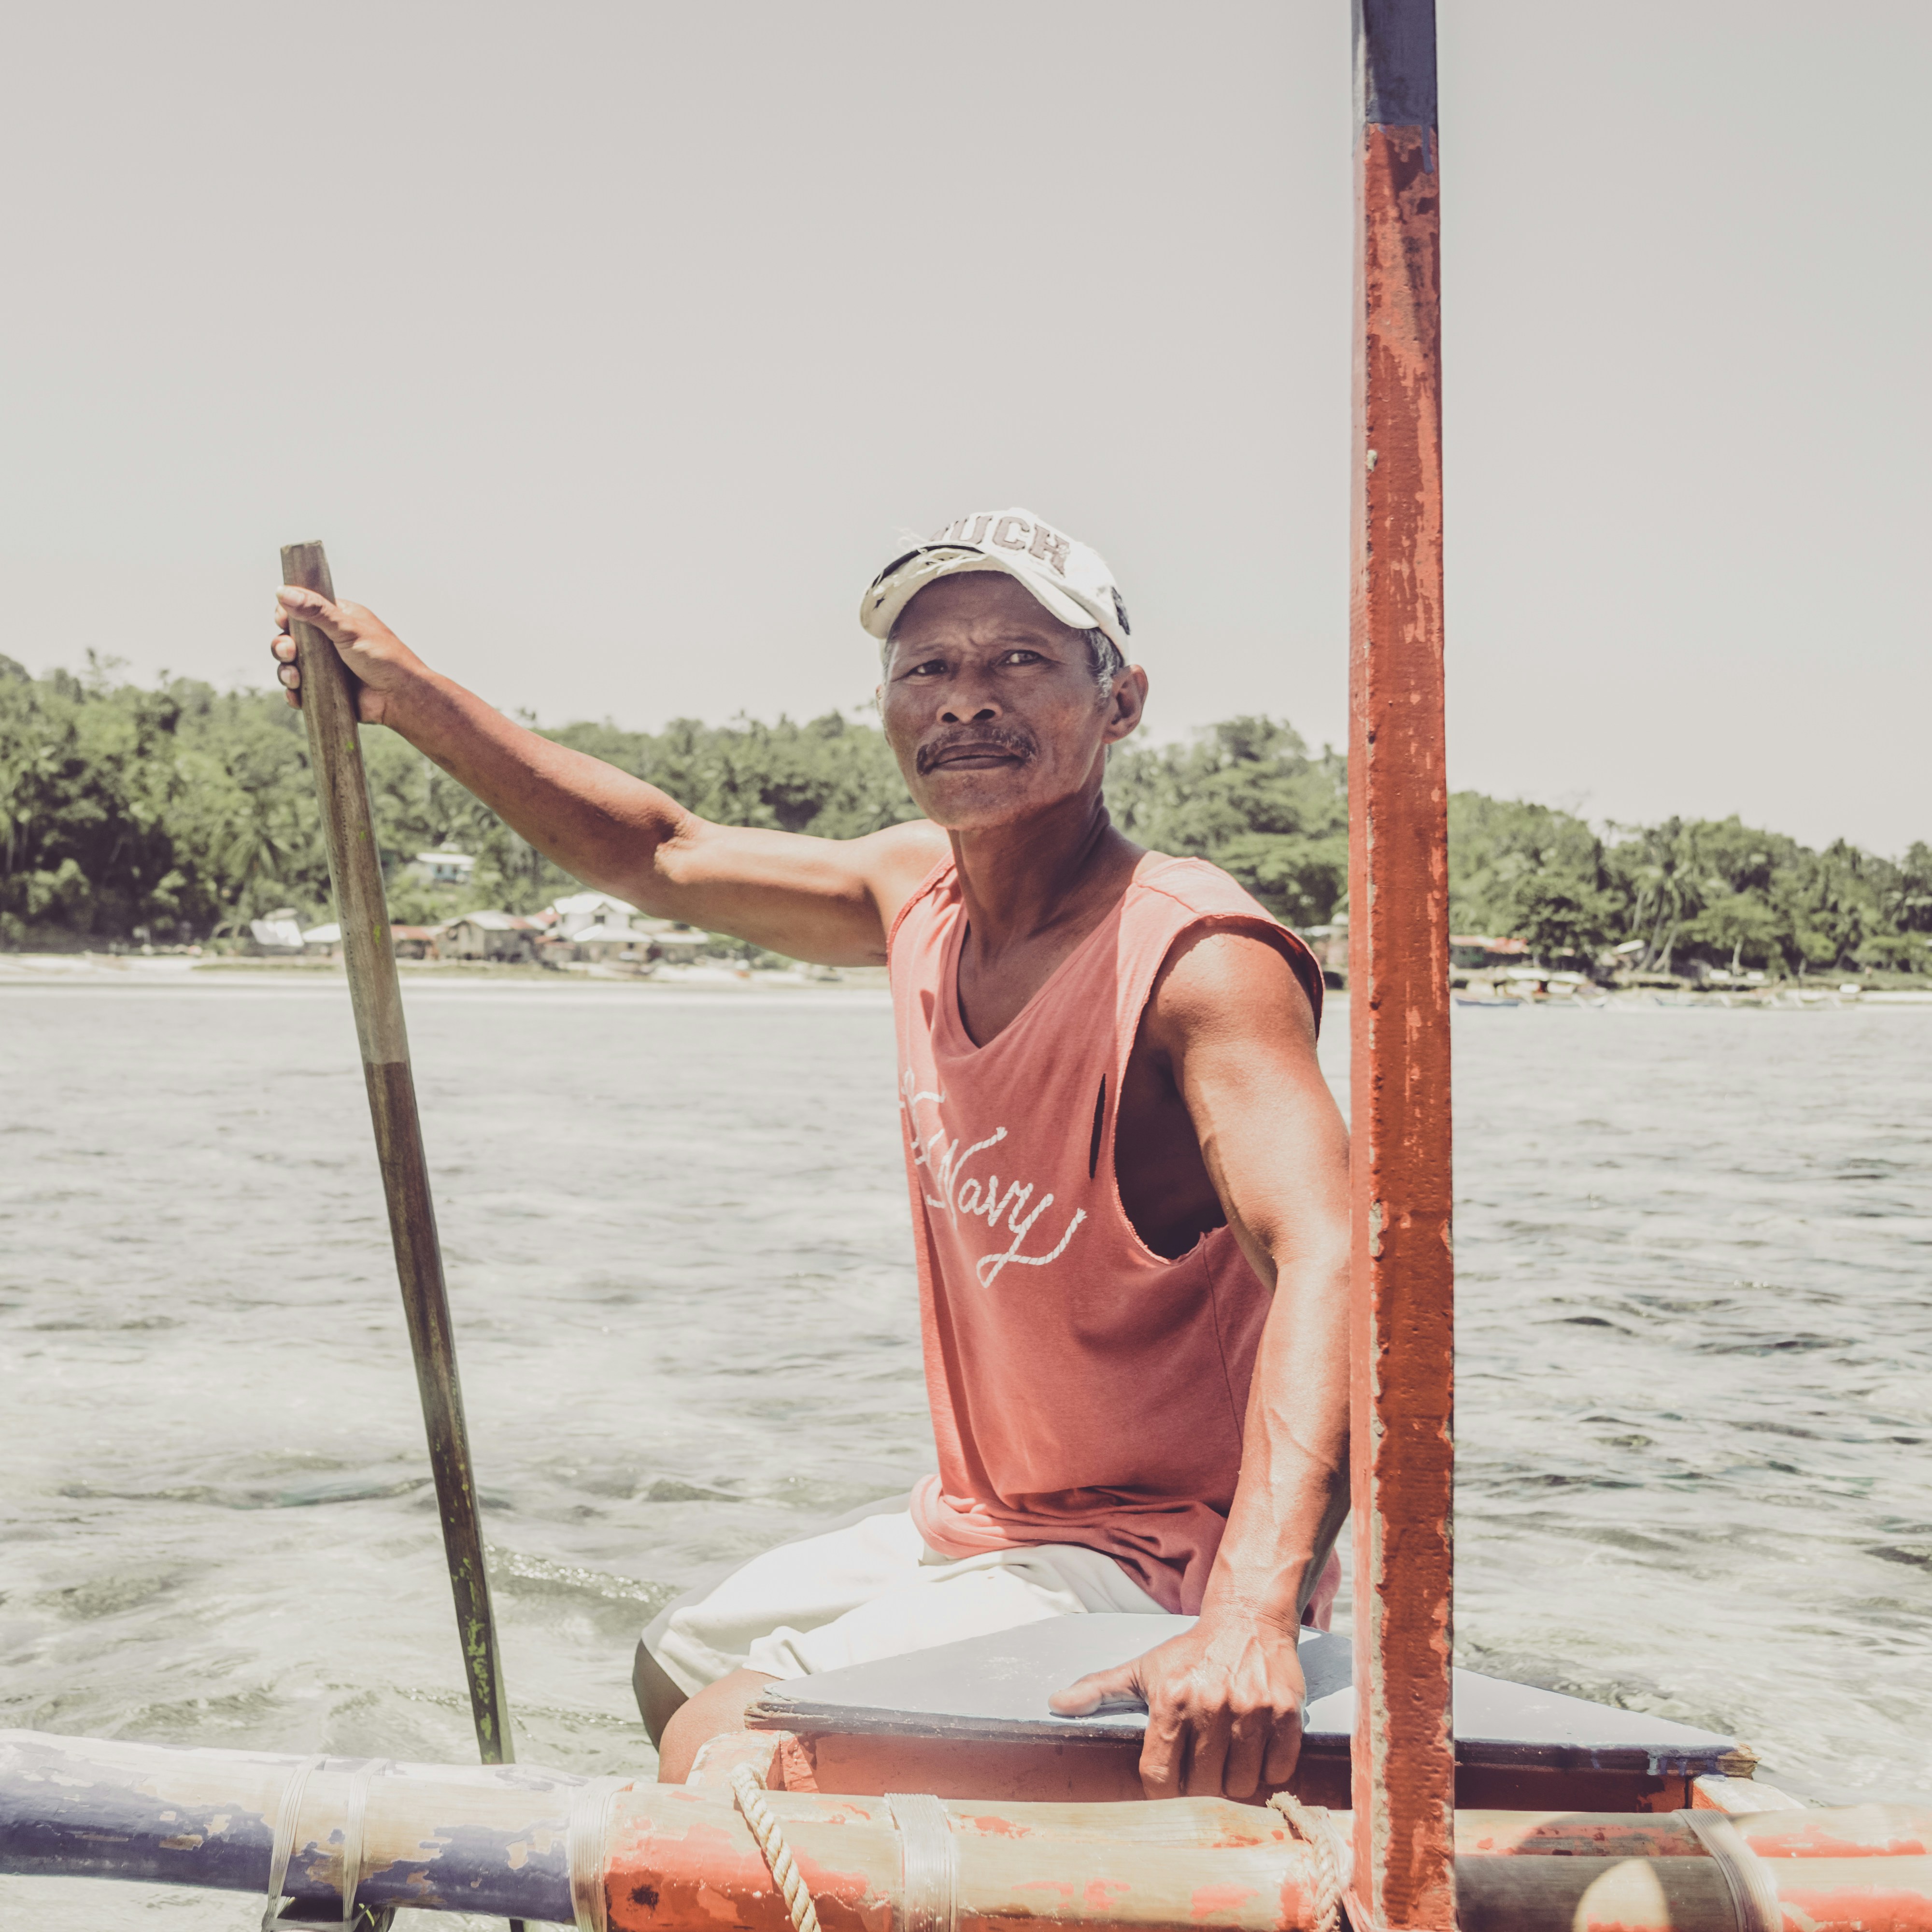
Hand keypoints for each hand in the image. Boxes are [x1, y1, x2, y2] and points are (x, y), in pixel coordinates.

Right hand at [270, 588, 426, 725]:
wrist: (402, 697)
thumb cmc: (384, 658)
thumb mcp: (349, 629)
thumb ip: (316, 611)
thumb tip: (283, 591)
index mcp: (336, 619)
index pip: (300, 610)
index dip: (286, 615)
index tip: (282, 621)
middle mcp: (328, 641)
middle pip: (289, 639)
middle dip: (282, 645)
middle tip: (289, 651)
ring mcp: (325, 666)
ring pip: (291, 665)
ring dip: (285, 670)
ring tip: (295, 677)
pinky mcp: (326, 689)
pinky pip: (300, 691)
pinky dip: (294, 694)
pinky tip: (296, 695)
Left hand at [1049, 1611, 1306, 1799]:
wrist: (1248, 1617)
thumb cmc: (1190, 1652)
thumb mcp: (1142, 1667)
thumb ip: (1099, 1689)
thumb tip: (1055, 1703)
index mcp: (1170, 1700)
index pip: (1159, 1778)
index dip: (1163, 1788)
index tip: (1170, 1781)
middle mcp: (1210, 1705)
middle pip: (1202, 1787)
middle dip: (1200, 1787)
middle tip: (1203, 1768)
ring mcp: (1251, 1709)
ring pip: (1241, 1784)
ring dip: (1235, 1781)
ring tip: (1230, 1758)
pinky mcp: (1286, 1712)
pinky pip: (1278, 1769)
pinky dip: (1270, 1769)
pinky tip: (1258, 1748)